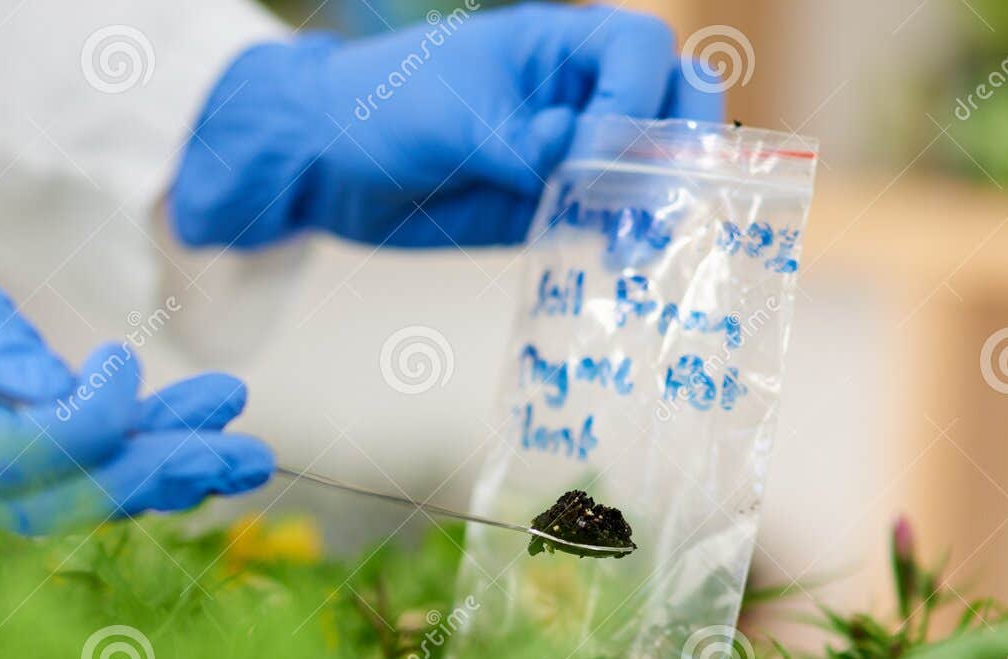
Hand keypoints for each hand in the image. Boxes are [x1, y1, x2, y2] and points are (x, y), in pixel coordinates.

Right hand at [0, 204, 272, 532]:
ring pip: (49, 509)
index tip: (129, 365)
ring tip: (232, 456)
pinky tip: (163, 456)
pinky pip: (26, 498)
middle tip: (251, 452)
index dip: (92, 419)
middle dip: (157, 471)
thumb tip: (73, 388)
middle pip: (55, 499)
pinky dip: (97, 478)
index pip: (18, 454)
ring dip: (143, 480)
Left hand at [170, 3, 721, 248]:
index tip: (596, 151)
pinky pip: (603, 221)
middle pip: (672, 102)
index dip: (639, 98)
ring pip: (648, 168)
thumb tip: (581, 154)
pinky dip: (619, 240)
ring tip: (633, 246)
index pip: (641, 52)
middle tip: (657, 197)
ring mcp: (568, 154)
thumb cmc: (381, 109)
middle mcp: (576, 96)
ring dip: (656, 203)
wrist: (327, 166)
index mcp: (558, 45)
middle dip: (680, 145)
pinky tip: (615, 264)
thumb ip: (520, 142)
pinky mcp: (547, 208)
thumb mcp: (451, 119)